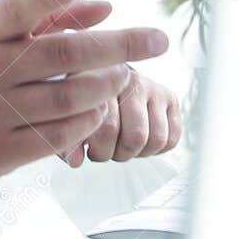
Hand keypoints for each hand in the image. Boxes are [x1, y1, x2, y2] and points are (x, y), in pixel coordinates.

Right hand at [0, 0, 168, 199]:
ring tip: (125, 76)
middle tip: (158, 40)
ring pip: (70, 98)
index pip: (14, 10)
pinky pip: (61, 135)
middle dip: (120, 46)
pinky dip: (89, 121)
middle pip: (64, 55)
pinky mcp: (1, 151)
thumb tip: (106, 6)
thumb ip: (51, 19)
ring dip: (108, 85)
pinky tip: (99, 110)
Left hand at [64, 69, 181, 165]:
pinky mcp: (170, 97)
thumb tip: (75, 161)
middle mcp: (132, 80)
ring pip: (156, 139)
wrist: (104, 77)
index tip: (91, 149)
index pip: (108, 129)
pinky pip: (172, 138)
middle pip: (135, 137)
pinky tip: (139, 141)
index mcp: (103, 81)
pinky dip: (155, 150)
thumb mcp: (68, 115)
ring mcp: (153, 88)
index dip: (99, 150)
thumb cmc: (85, 99)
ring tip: (122, 145)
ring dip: (137, 153)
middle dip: (118, 154)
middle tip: (107, 150)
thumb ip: (66, 139)